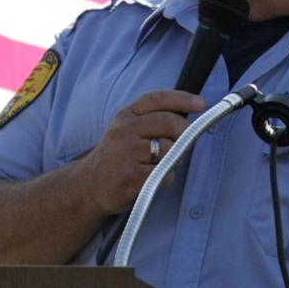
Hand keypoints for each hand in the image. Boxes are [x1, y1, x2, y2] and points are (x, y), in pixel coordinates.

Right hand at [74, 89, 204, 214]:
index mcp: (125, 116)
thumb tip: (189, 116)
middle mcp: (124, 131)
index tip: (201, 103)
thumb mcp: (126, 130)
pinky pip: (165, 174)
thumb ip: (151, 119)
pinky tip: (151, 179)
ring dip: (173, 160)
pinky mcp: (131, 178)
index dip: (181, 98)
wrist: (87, 188)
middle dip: (185, 132)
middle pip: (169, 123)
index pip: (156, 99)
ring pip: (171, 151)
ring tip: (157, 165)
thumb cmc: (116, 158)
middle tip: (187, 141)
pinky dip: (165, 178)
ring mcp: (126, 154)